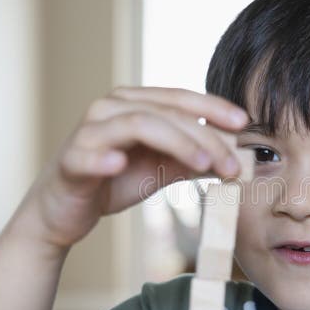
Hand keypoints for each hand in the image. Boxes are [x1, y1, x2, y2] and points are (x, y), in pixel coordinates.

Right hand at [19, 86, 248, 248]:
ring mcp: (89, 131)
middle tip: (233, 164)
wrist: (64, 211)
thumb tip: (237, 158)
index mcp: (134, 104)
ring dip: (176, 143)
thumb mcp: (162, 169)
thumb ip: (194, 159)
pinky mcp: (71, 159)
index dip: (213, 107)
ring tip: (203, 165)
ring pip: (139, 125)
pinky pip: (89, 154)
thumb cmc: (113, 182)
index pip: (180, 98)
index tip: (245, 122)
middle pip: (167, 113)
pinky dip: (105, 157)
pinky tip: (120, 164)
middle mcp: (111, 108)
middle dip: (205, 137)